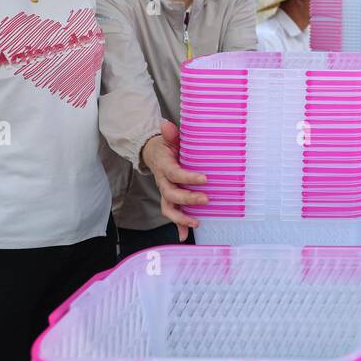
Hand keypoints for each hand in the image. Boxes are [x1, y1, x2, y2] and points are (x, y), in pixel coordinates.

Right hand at [142, 119, 206, 241]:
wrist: (154, 155)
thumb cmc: (167, 147)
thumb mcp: (169, 139)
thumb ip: (170, 134)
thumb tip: (166, 124)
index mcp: (164, 166)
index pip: (175, 173)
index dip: (188, 177)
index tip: (204, 178)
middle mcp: (163, 182)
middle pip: (171, 194)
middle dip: (188, 198)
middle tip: (206, 199)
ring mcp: (166, 192)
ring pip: (169, 208)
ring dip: (181, 217)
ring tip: (196, 222)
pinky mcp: (170, 199)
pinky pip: (172, 214)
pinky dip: (178, 226)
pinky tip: (185, 236)